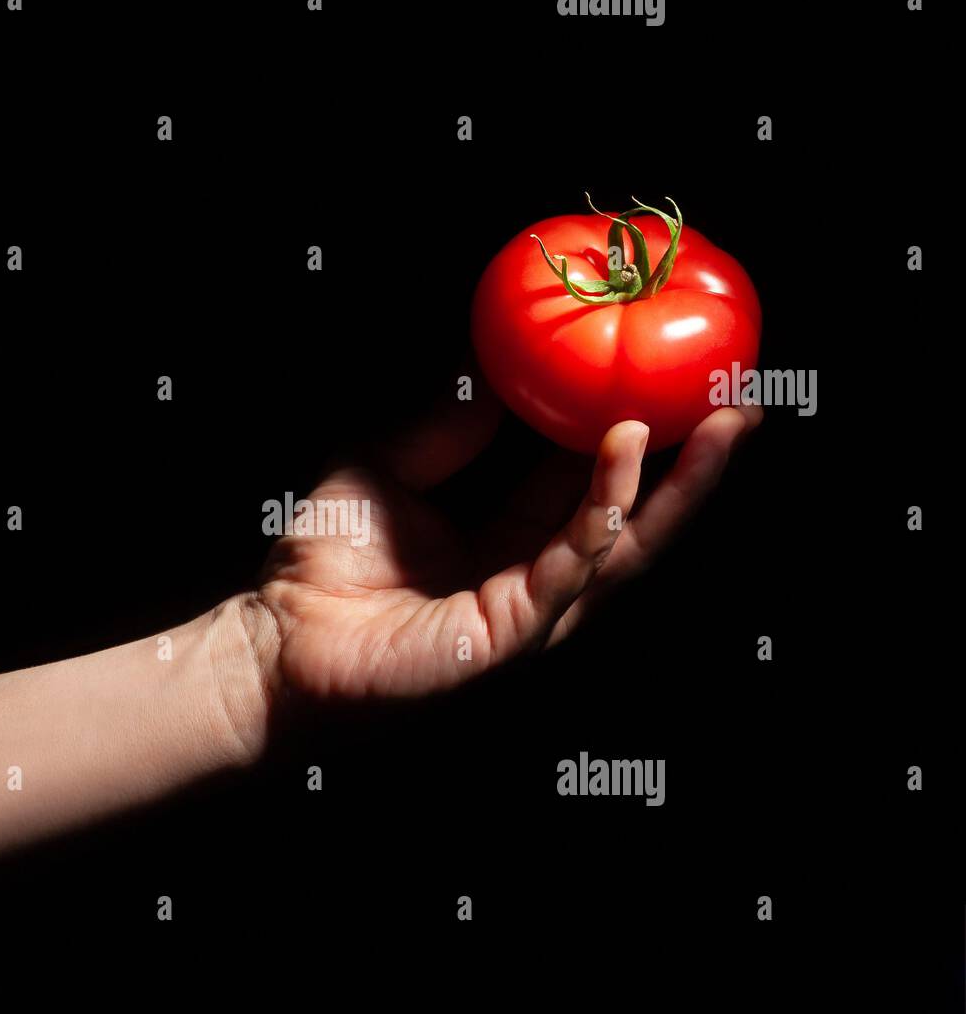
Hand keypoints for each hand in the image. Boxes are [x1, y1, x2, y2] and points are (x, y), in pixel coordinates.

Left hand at [249, 377, 760, 700]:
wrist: (273, 642)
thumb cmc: (320, 564)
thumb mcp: (386, 468)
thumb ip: (443, 429)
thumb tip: (493, 371)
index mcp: (505, 541)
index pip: (587, 482)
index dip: (633, 435)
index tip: (672, 382)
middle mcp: (530, 576)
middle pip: (629, 516)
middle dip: (690, 464)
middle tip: (740, 403)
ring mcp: (528, 610)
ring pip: (623, 545)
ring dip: (678, 484)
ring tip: (723, 422)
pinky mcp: (511, 634)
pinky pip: (572, 564)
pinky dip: (605, 507)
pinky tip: (625, 451)